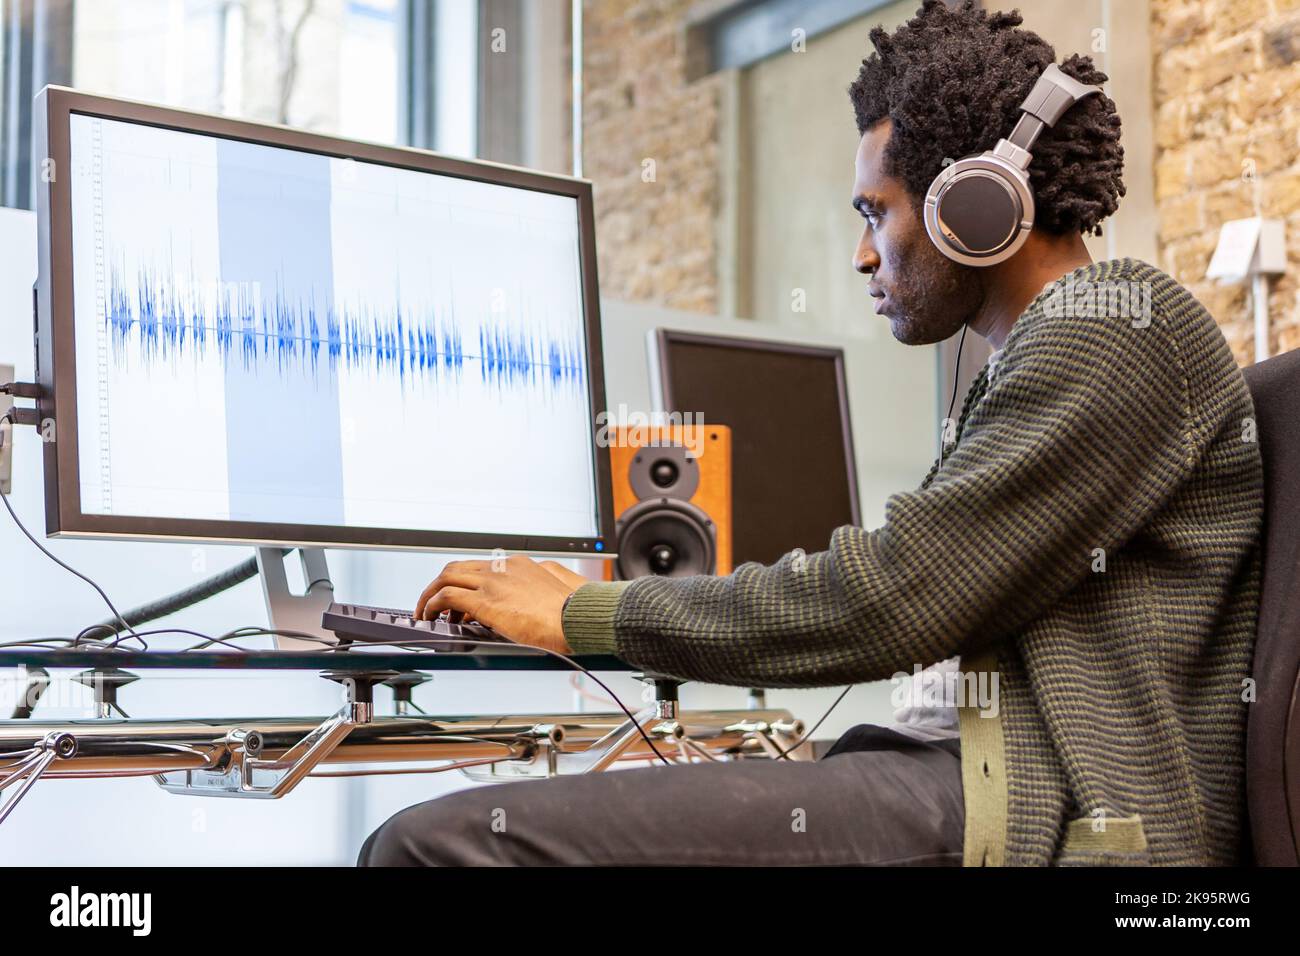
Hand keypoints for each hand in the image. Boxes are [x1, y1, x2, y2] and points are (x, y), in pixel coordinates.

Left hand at [413, 556, 586, 654]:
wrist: (580, 618)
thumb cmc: (575, 611)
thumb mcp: (560, 585)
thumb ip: (547, 579)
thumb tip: (546, 581)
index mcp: (519, 565)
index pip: (480, 568)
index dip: (464, 583)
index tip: (458, 601)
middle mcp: (503, 568)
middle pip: (458, 568)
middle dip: (440, 585)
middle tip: (434, 604)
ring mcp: (493, 582)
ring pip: (447, 578)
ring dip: (431, 595)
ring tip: (427, 613)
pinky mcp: (486, 601)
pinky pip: (447, 597)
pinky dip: (433, 605)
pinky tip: (432, 618)